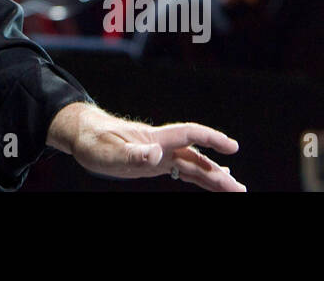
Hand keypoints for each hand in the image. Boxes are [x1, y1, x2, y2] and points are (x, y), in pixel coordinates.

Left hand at [50, 102, 245, 191]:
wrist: (84, 135)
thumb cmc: (94, 142)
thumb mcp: (109, 152)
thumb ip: (133, 153)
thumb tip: (156, 154)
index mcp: (154, 138)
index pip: (188, 135)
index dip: (211, 139)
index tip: (232, 146)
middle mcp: (162, 145)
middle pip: (197, 157)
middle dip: (219, 172)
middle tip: (240, 189)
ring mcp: (161, 153)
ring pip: (193, 165)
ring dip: (214, 176)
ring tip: (236, 188)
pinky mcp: (156, 162)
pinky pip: (183, 169)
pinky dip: (200, 175)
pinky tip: (212, 180)